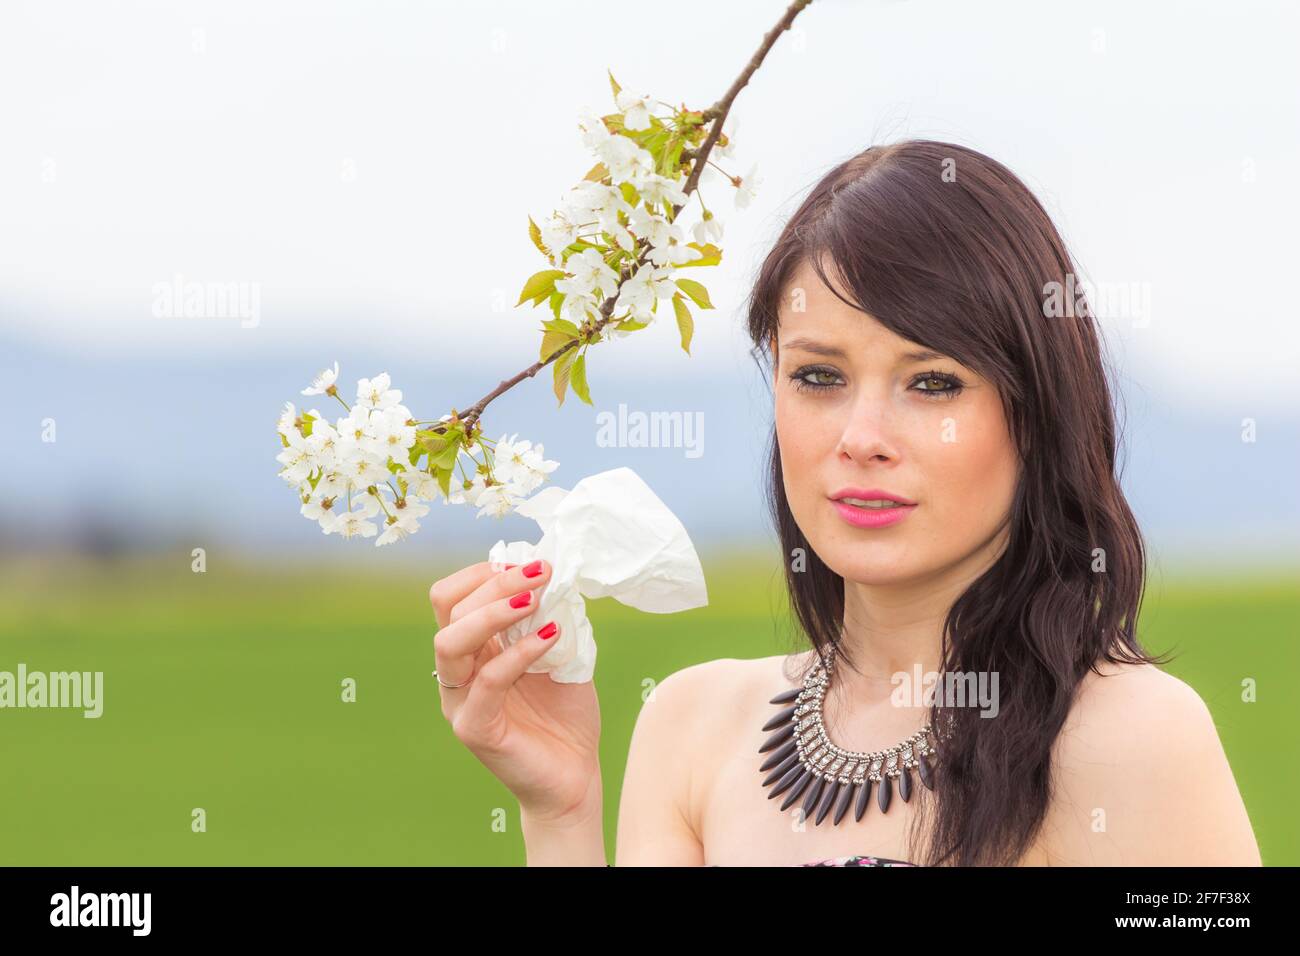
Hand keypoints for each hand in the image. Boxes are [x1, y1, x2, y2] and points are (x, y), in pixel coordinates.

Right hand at [430, 559, 601, 823]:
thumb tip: (554, 574)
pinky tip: (550, 638)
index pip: (451, 597)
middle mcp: (456, 672)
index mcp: (471, 649)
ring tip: (535, 599)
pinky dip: (518, 653)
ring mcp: (460, 701)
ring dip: (494, 611)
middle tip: (541, 571)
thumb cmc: (565, 714)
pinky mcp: (474, 729)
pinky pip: (486, 682)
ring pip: (450, 641)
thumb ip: (550, 616)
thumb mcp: (561, 652)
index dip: (484, 572)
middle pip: (449, 610)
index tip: (529, 562)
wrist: (575, 776)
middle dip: (495, 581)